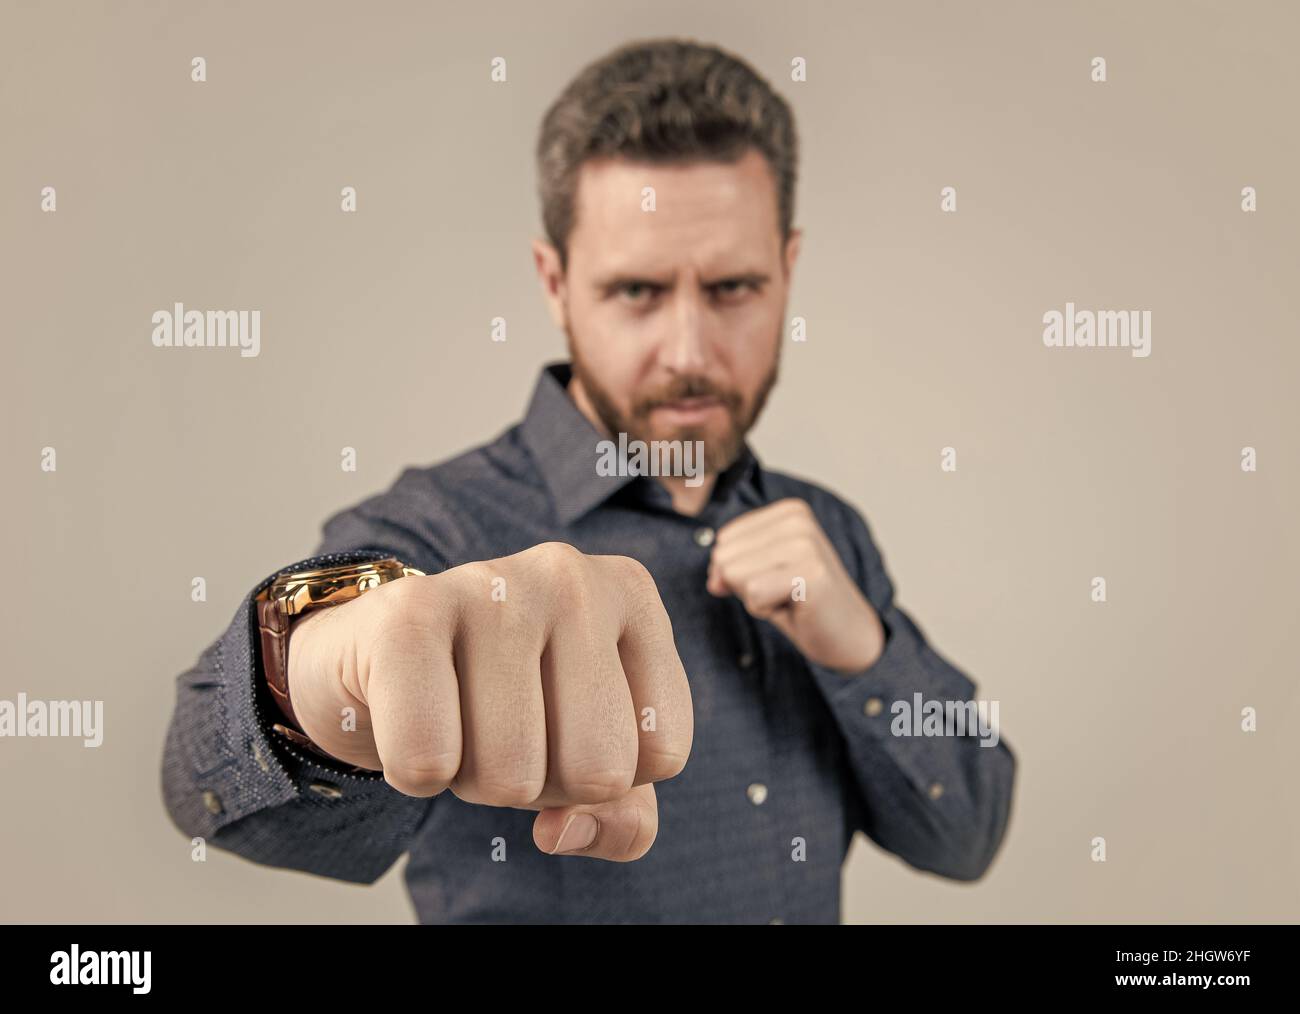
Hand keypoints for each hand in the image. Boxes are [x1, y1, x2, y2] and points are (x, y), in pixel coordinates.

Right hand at [285, 542, 692, 861]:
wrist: (374, 657)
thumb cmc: (502, 703)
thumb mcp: (585, 752)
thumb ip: (622, 816)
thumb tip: (564, 832)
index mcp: (632, 597)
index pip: (662, 753)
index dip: (606, 776)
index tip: (561, 728)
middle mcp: (574, 577)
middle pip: (599, 770)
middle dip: (543, 783)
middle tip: (504, 731)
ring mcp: (492, 585)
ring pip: (513, 775)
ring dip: (475, 780)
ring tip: (456, 719)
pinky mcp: (407, 614)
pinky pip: (430, 760)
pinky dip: (415, 774)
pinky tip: (410, 718)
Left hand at [707, 498, 884, 671]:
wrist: (849, 637)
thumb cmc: (803, 606)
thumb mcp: (759, 576)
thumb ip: (730, 566)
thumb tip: (714, 580)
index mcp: (788, 511)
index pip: (724, 540)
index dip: (741, 572)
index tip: (778, 580)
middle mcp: (797, 519)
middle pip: (724, 556)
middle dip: (746, 586)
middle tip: (784, 593)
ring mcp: (806, 543)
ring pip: (734, 574)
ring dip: (756, 599)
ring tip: (790, 599)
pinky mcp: (811, 573)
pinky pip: (752, 594)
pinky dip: (765, 610)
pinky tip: (796, 609)